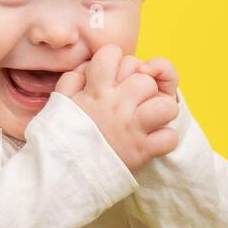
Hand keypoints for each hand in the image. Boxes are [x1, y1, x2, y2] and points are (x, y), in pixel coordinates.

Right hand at [54, 44, 179, 170]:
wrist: (59, 173)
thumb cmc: (59, 137)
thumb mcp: (58, 101)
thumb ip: (73, 78)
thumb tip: (89, 66)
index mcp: (95, 91)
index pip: (113, 54)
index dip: (115, 61)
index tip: (110, 76)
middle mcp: (116, 106)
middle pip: (145, 79)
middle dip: (140, 86)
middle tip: (130, 100)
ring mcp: (131, 129)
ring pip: (166, 106)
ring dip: (160, 110)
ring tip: (148, 117)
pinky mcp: (141, 152)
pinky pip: (169, 138)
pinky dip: (164, 139)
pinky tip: (151, 140)